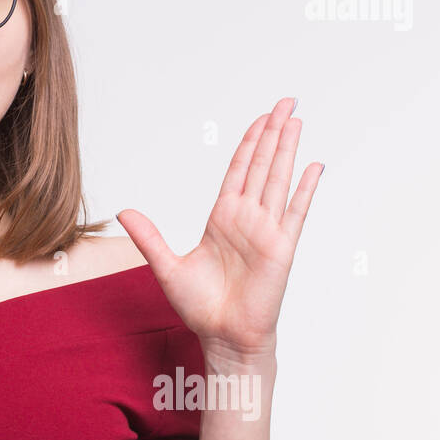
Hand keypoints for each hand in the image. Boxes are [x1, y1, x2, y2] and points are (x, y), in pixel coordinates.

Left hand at [117, 97, 322, 361]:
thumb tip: (124, 211)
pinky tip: (315, 165)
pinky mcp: (281, 248)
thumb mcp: (165, 266)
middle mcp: (247, 219)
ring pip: (278, 180)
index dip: (249, 143)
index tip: (260, 119)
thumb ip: (148, 237)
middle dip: (272, 133)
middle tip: (285, 102)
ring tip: (296, 120)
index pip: (238, 170)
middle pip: (262, 165)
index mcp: (222, 219)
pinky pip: (296, 212)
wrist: (223, 337)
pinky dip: (306, 188)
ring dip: (287, 150)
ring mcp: (266, 231)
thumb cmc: (200, 308)